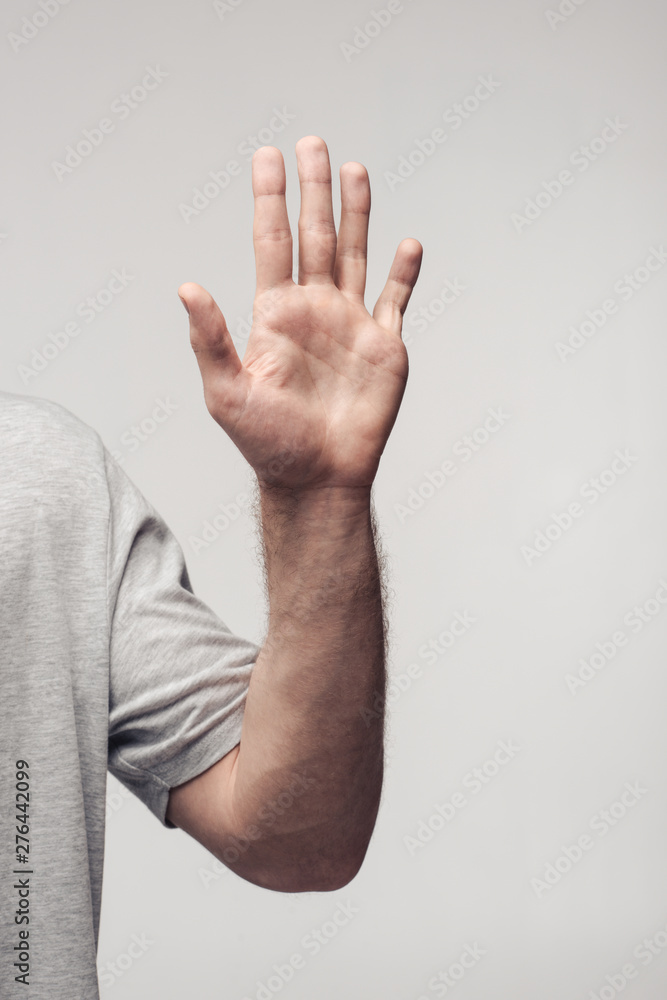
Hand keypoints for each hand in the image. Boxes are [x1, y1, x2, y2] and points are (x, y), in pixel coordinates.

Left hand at [178, 135, 422, 492]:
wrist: (317, 479)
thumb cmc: (269, 444)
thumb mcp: (227, 393)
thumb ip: (210, 339)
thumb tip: (185, 288)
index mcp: (274, 315)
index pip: (271, 242)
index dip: (269, 199)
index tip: (267, 156)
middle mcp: (313, 310)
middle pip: (314, 235)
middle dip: (313, 190)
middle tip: (312, 144)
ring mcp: (350, 325)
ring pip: (353, 254)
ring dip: (356, 213)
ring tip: (355, 170)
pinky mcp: (384, 347)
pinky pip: (395, 300)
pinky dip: (404, 274)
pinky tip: (407, 244)